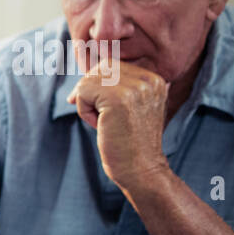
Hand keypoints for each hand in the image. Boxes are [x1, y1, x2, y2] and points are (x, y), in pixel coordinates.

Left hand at [67, 60, 169, 191]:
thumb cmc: (127, 142)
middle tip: (102, 118)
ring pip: (89, 79)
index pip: (112, 65)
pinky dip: (83, 109)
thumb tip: (79, 81)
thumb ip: (113, 88)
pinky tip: (99, 125)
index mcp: (154, 78)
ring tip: (103, 122)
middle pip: (99, 68)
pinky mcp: (118, 98)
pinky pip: (83, 91)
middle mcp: (149, 79)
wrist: (140, 169)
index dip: (98, 86)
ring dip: (87, 102)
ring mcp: (135, 87)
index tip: (104, 111)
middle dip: (90, 92)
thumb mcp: (127, 108)